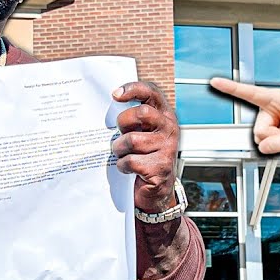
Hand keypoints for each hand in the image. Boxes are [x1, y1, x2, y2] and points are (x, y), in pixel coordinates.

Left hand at [111, 81, 178, 212]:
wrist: (156, 190)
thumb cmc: (144, 156)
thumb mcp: (141, 132)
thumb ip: (133, 118)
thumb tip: (111, 105)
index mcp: (164, 115)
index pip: (151, 92)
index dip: (133, 89)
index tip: (115, 95)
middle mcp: (169, 128)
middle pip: (141, 113)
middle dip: (124, 122)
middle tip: (120, 133)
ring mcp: (167, 148)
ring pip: (132, 140)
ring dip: (119, 149)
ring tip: (122, 154)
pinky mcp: (160, 167)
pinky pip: (131, 161)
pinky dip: (123, 166)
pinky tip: (128, 169)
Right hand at [209, 77, 279, 153]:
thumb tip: (263, 148)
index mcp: (277, 98)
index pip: (250, 93)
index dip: (231, 88)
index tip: (215, 81)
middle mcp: (270, 107)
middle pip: (258, 129)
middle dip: (273, 137)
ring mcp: (269, 119)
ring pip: (260, 138)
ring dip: (275, 141)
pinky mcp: (270, 128)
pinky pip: (265, 142)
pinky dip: (276, 144)